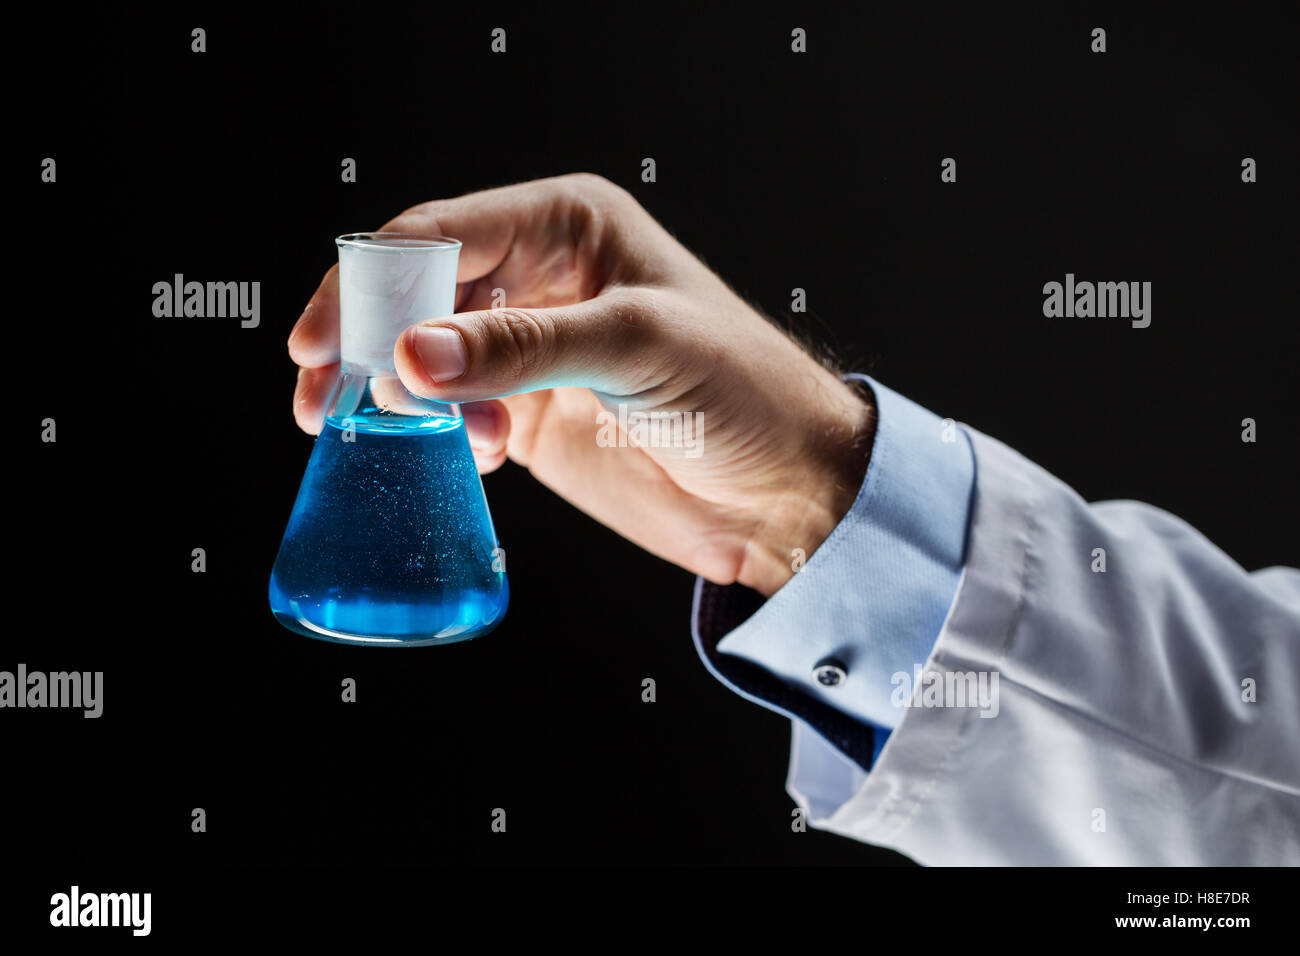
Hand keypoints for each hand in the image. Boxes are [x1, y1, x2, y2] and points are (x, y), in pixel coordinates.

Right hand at [288, 174, 873, 596]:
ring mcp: (532, 350)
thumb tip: (412, 354)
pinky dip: (448, 433)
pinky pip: (457, 413)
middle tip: (324, 394)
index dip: (371, 281)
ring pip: (425, 356)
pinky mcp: (533, 414)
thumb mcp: (637, 346)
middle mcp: (541, 279)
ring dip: (405, 394)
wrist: (786, 488)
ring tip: (415, 429)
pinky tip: (481, 453)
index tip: (325, 340)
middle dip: (369, 339)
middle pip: (416, 292)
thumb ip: (522, 347)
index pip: (440, 233)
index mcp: (568, 227)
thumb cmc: (744, 389)